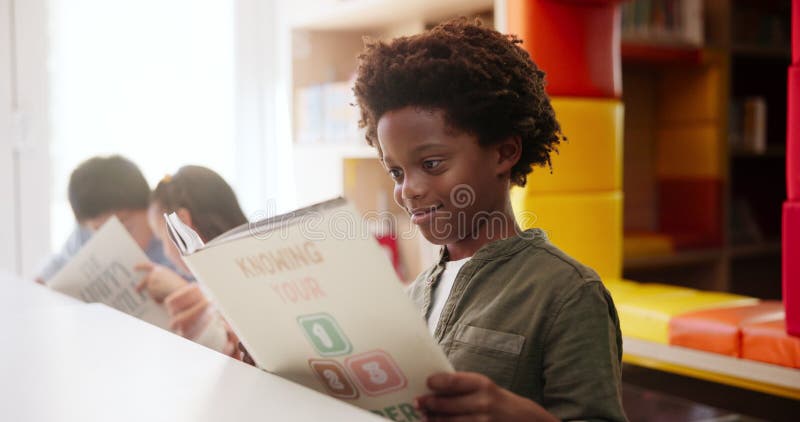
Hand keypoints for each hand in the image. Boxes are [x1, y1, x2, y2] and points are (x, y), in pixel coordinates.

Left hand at [135, 262, 188, 302]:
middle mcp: (153, 275)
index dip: (140, 266)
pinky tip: (165, 299)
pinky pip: (153, 298)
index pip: (147, 265)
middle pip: (143, 280)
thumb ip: (160, 280)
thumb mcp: (170, 278)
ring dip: (155, 295)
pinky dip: (157, 300)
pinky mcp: (150, 291)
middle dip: (139, 286)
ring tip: (166, 296)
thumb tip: (151, 288)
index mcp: (159, 269)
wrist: (180, 290)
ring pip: (149, 291)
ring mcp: (150, 283)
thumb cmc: (179, 285)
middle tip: (136, 290)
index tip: (134, 267)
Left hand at [415, 372, 558, 421]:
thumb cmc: (499, 402)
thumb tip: (433, 386)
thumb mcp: (486, 388)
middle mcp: (483, 403)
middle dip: (428, 404)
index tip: (426, 383)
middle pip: (447, 405)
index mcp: (482, 385)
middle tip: (417, 403)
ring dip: (433, 420)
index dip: (435, 382)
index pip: (452, 381)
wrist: (526, 421)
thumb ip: (463, 387)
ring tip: (424, 417)